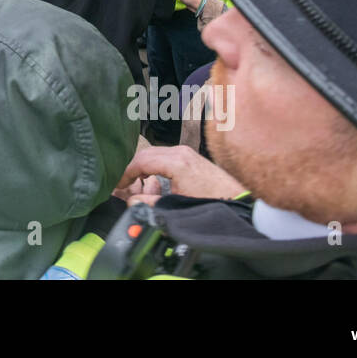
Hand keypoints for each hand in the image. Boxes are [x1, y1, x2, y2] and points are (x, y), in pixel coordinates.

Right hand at [113, 144, 244, 205]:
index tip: (117, 185)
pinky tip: (153, 178)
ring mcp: (186, 152)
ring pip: (155, 154)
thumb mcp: (177, 205)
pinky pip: (165, 156)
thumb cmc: (212, 203)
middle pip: (146, 154)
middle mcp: (180, 152)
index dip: (125, 174)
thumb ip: (151, 203)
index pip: (140, 161)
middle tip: (123, 184)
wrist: (239, 202)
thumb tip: (132, 201)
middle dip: (132, 170)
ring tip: (136, 183)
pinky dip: (154, 165)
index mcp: (175, 161)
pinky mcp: (191, 156)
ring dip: (143, 167)